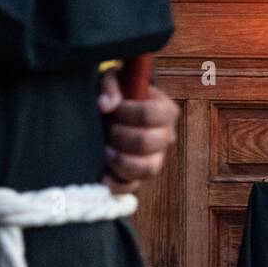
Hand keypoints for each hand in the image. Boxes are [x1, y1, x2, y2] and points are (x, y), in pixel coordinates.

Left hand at [98, 69, 179, 192]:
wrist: (113, 112)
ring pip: (147, 168)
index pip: (150, 115)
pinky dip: (115, 184)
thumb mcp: (113, 80)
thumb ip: (110, 85)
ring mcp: (155, 160)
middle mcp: (166, 137)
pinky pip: (133, 187)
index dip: (126, 112)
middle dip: (120, 136)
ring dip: (120, 160)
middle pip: (147, 142)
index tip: (110, 108)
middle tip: (106, 129)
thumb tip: (106, 105)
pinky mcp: (139, 177)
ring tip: (103, 150)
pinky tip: (101, 174)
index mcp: (166, 111)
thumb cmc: (117, 94)